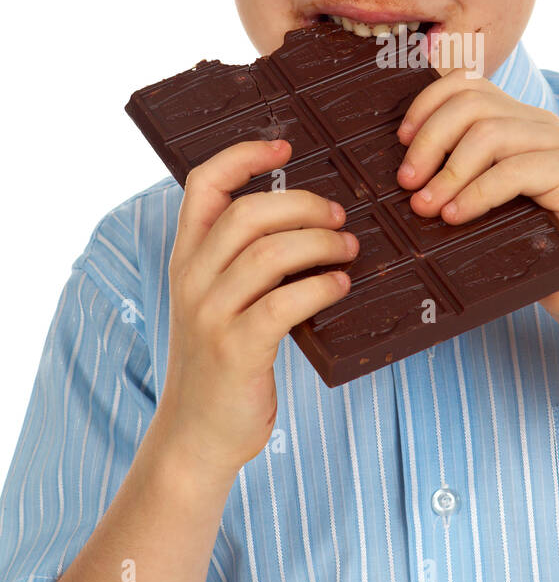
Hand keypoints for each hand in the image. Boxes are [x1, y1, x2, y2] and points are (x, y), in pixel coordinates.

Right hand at [156, 138, 356, 486]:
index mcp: (186, 258)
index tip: (285, 147)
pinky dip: (321, 286)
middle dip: (302, 204)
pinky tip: (340, 284)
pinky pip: (285, 302)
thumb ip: (242, 261)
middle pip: (247, 211)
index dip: (243, 155)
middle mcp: (192, 278)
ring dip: (321, 243)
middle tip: (339, 216)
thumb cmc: (222, 362)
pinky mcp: (237, 349)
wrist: (196, 435)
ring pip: (270, 252)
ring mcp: (211, 314)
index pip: (203, 184)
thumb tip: (308, 219)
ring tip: (349, 248)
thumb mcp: (216, 301)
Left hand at [395, 68, 558, 338]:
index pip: (466, 82)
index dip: (427, 105)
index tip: (401, 143)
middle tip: (407, 183)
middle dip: (430, 140)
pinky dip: (475, 193)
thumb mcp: (482, 196)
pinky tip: (454, 215)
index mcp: (518, 119)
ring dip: (448, 172)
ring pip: (489, 134)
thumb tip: (403, 165)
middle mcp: (541, 123)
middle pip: (472, 103)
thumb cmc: (523, 242)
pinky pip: (512, 171)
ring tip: (426, 207)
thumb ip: (457, 169)